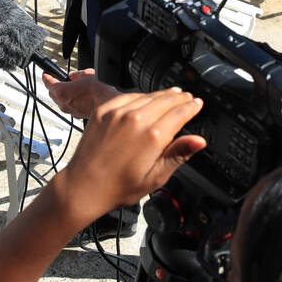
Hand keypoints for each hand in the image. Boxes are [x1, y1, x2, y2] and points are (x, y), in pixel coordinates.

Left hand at [41, 69, 119, 118]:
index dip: (47, 75)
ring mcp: (69, 110)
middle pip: (51, 92)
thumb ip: (76, 74)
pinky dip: (69, 101)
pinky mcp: (76, 114)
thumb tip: (73, 75)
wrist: (108, 104)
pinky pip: (68, 106)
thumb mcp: (86, 74)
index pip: (47, 81)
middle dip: (53, 84)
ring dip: (61, 93)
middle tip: (59, 78)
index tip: (47, 72)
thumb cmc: (98, 91)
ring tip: (70, 87)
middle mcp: (63, 103)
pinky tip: (77, 96)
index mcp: (62, 91)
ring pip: (59, 100)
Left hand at [57, 89, 205, 217]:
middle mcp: (135, 120)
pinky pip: (127, 96)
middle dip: (180, 98)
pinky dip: (140, 95)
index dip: (191, 107)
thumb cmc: (118, 187)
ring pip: (147, 96)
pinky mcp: (103, 111)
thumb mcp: (155, 178)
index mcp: (152, 137)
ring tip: (172, 94)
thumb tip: (199, 141)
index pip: (179, 113)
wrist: (83, 186)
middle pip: (165, 100)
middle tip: (188, 97)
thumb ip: (178, 155)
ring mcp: (117, 113)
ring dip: (162, 94)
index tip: (197, 103)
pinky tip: (145, 98)